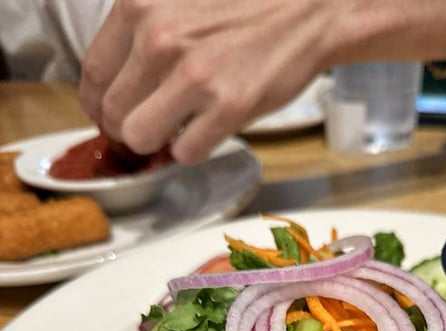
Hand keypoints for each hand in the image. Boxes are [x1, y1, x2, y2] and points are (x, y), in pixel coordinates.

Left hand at [79, 0, 333, 163]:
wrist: (305, 10)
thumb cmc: (244, 6)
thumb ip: (141, 30)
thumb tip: (116, 82)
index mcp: (139, 8)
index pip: (92, 76)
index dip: (99, 106)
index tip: (113, 116)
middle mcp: (160, 41)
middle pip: (113, 115)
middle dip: (127, 130)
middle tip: (148, 130)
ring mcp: (194, 77)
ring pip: (140, 138)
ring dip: (157, 142)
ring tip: (177, 128)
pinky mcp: (228, 108)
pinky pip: (185, 152)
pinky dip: (193, 148)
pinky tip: (207, 128)